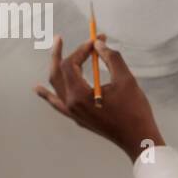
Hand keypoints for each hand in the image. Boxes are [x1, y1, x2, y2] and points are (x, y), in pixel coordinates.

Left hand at [34, 34, 164, 161]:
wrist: (138, 139)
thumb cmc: (134, 110)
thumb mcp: (126, 79)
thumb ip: (111, 57)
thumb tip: (98, 44)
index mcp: (79, 95)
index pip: (70, 64)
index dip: (81, 49)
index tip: (96, 40)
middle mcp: (71, 104)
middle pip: (57, 73)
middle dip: (60, 54)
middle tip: (60, 38)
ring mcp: (73, 113)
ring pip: (56, 87)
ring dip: (55, 68)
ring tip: (55, 52)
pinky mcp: (78, 118)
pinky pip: (58, 104)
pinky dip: (48, 95)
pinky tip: (39, 89)